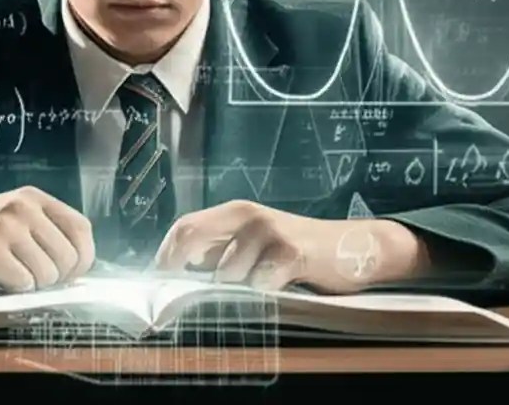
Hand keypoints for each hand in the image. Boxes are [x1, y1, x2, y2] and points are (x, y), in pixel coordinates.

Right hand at [0, 186, 95, 291]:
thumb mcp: (10, 218)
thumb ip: (43, 231)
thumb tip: (78, 266)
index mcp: (32, 197)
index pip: (82, 228)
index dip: (83, 257)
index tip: (71, 273)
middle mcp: (22, 208)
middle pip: (68, 256)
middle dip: (55, 278)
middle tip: (32, 277)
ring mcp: (6, 227)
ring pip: (48, 274)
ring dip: (32, 284)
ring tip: (10, 274)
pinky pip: (23, 283)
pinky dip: (13, 288)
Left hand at [152, 200, 417, 293]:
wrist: (350, 248)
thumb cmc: (296, 253)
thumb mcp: (254, 245)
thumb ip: (221, 253)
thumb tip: (178, 275)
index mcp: (235, 213)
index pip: (184, 227)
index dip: (165, 255)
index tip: (157, 282)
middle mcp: (247, 215)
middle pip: (191, 237)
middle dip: (180, 270)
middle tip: (183, 296)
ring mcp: (269, 231)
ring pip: (226, 273)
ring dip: (235, 290)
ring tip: (258, 288)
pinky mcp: (290, 252)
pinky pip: (259, 284)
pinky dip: (262, 294)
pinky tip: (279, 288)